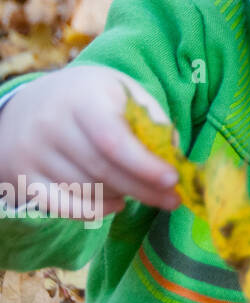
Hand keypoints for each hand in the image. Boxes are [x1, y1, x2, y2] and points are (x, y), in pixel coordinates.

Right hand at [0, 65, 181, 218]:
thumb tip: (174, 154)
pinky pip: (63, 207)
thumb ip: (151, 117)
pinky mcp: (22, 177)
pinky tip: (116, 203)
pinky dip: (95, 210)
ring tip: (143, 192)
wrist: (30, 102)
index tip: (173, 180)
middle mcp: (51, 126)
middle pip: (103, 170)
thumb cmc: (91, 98)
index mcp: (82, 99)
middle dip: (144, 189)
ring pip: (86, 190)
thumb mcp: (122, 91)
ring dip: (122, 196)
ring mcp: (32, 153)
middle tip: (173, 200)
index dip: (144, 164)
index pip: (113, 140)